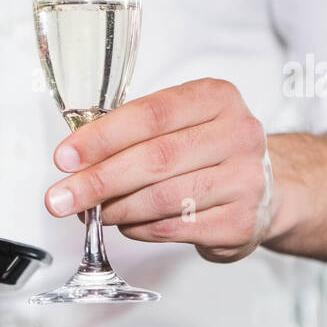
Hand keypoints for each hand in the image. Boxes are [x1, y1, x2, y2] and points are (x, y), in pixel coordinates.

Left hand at [44, 78, 274, 262]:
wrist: (265, 190)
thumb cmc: (208, 151)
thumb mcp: (182, 124)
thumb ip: (134, 132)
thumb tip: (76, 160)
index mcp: (218, 98)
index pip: (151, 114)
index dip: (102, 137)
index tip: (65, 157)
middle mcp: (239, 135)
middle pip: (155, 159)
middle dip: (98, 180)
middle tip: (61, 197)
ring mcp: (245, 180)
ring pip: (162, 198)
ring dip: (116, 208)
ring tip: (91, 212)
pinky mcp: (240, 223)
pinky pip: (174, 228)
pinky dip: (139, 229)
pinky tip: (125, 224)